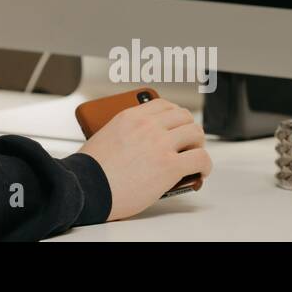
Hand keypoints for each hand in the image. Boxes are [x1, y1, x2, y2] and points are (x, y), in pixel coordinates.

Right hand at [76, 98, 211, 220]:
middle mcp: (148, 125)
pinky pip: (201, 158)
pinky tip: (200, 173)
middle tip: (188, 144)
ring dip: (198, 146)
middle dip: (189, 130)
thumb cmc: (91, 169)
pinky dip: (204, 166)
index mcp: (130, 117)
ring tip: (195, 158)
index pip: (164, 105)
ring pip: (196, 133)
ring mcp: (160, 144)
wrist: (87, 187)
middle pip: (184, 116)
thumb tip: (141, 143)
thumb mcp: (105, 136)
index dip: (175, 116)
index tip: (177, 125)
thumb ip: (126, 132)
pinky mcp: (169, 165)